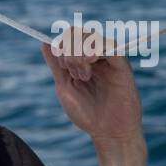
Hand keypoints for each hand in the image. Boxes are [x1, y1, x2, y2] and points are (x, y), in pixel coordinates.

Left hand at [41, 27, 142, 141]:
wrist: (108, 133)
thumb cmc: (87, 114)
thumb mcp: (65, 87)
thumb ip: (56, 65)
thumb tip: (44, 43)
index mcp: (81, 60)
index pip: (69, 37)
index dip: (61, 44)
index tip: (60, 63)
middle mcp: (95, 56)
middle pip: (79, 32)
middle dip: (69, 49)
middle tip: (72, 71)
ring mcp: (109, 59)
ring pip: (92, 36)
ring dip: (80, 51)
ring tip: (83, 74)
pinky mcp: (121, 64)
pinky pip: (109, 45)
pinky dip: (96, 48)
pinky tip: (89, 61)